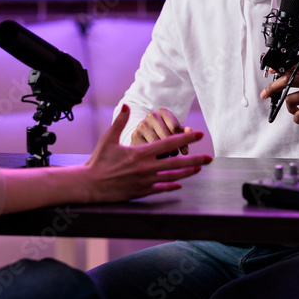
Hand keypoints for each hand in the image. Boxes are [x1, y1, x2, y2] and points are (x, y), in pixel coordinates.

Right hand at [83, 105, 210, 201]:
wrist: (89, 185)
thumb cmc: (98, 161)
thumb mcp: (108, 139)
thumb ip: (119, 122)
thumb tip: (125, 105)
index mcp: (141, 153)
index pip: (168, 144)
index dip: (185, 138)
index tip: (199, 134)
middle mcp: (146, 168)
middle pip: (176, 163)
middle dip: (195, 159)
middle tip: (210, 158)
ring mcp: (144, 181)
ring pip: (171, 177)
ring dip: (187, 173)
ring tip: (199, 168)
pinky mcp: (140, 192)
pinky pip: (160, 189)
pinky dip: (171, 186)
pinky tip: (180, 184)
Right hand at [130, 107, 193, 157]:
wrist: (142, 137)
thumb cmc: (162, 134)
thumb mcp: (173, 131)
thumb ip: (184, 132)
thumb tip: (190, 132)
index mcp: (163, 111)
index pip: (175, 128)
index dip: (183, 142)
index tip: (186, 152)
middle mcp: (151, 115)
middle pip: (167, 137)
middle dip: (174, 149)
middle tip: (175, 155)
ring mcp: (142, 125)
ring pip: (158, 145)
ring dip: (165, 154)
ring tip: (166, 156)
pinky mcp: (134, 136)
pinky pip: (148, 150)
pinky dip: (153, 157)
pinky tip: (155, 158)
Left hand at [259, 60, 298, 130]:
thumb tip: (278, 75)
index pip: (295, 64)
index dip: (280, 67)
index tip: (271, 71)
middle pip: (288, 79)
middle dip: (273, 87)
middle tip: (264, 94)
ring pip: (290, 99)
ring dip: (289, 108)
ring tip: (296, 110)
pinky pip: (298, 114)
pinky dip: (296, 118)